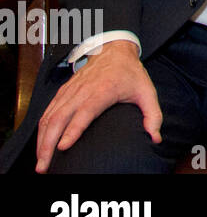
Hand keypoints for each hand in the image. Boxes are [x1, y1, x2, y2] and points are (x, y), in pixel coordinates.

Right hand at [35, 39, 160, 172]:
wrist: (115, 50)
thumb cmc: (131, 73)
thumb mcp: (147, 91)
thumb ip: (153, 115)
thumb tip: (156, 138)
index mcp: (103, 91)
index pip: (84, 113)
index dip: (73, 130)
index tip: (63, 147)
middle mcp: (82, 91)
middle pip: (60, 118)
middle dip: (49, 144)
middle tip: (44, 166)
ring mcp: (70, 91)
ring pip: (49, 117)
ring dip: (42, 140)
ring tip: (41, 161)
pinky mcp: (63, 91)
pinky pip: (47, 111)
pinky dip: (41, 129)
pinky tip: (41, 144)